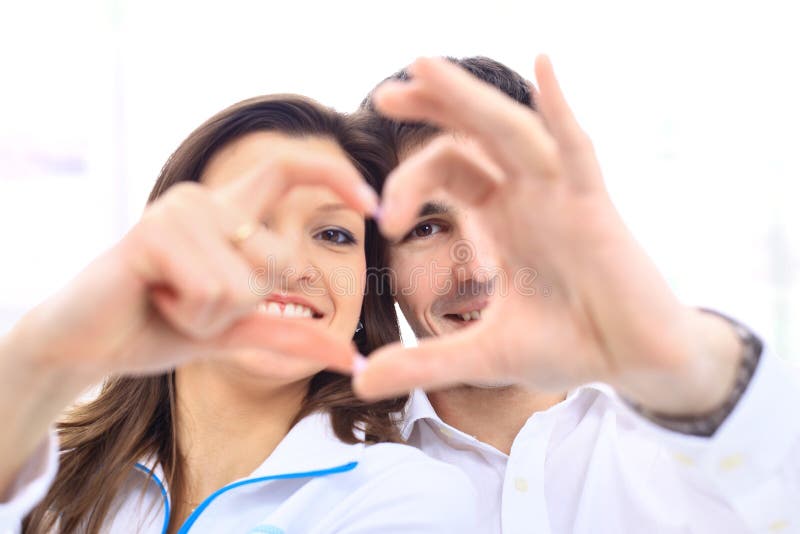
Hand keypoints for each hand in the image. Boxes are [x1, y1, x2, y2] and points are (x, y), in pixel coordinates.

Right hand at [9, 147, 372, 386]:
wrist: (87, 344)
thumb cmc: (159, 326)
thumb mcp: (237, 331)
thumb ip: (292, 334)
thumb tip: (352, 357)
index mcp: (227, 211)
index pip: (289, 168)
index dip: (335, 176)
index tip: (373, 206)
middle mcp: (205, 199)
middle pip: (278, 260)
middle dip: (243, 307)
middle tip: (190, 304)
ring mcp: (178, 209)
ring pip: (245, 283)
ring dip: (211, 316)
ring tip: (167, 300)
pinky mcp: (151, 232)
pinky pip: (212, 290)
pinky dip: (190, 316)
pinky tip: (153, 301)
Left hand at [354, 56, 740, 415]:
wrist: (633, 363)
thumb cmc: (568, 345)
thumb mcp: (481, 356)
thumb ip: (423, 363)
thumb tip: (361, 379)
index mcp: (501, 216)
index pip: (448, 170)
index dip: (408, 183)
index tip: (386, 221)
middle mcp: (528, 195)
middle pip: (474, 134)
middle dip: (432, 107)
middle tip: (384, 93)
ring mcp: (561, 195)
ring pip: (511, 131)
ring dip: (469, 97)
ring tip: (423, 66)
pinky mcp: (596, 208)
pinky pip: (577, 149)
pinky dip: (561, 109)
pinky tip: (543, 64)